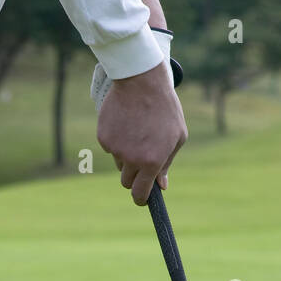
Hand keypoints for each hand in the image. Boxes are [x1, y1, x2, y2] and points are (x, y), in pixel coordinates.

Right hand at [96, 61, 187, 205]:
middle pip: (126, 181)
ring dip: (126, 155)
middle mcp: (131, 158)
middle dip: (134, 176)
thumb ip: (167, 163)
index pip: (140, 193)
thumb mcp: (177, 136)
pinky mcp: (103, 137)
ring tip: (137, 131)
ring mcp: (115, 148)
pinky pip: (110, 147)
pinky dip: (117, 140)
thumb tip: (161, 186)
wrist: (141, 81)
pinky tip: (126, 122)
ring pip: (118, 163)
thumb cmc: (165, 108)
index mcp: (151, 161)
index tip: (142, 198)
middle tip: (142, 158)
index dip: (141, 199)